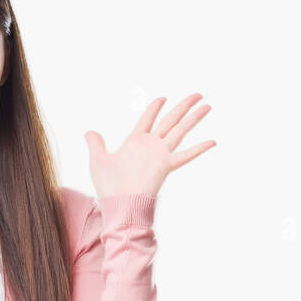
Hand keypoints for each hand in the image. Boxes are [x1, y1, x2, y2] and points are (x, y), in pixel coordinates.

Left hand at [84, 93, 214, 199]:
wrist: (119, 205)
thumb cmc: (109, 187)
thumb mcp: (98, 160)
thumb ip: (95, 144)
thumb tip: (89, 132)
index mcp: (135, 142)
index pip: (147, 119)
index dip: (155, 108)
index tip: (163, 98)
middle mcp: (150, 146)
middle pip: (170, 120)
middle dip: (183, 107)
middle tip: (198, 95)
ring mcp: (160, 155)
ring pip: (180, 131)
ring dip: (194, 118)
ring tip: (207, 106)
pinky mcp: (165, 166)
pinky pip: (185, 155)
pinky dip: (198, 149)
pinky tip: (212, 141)